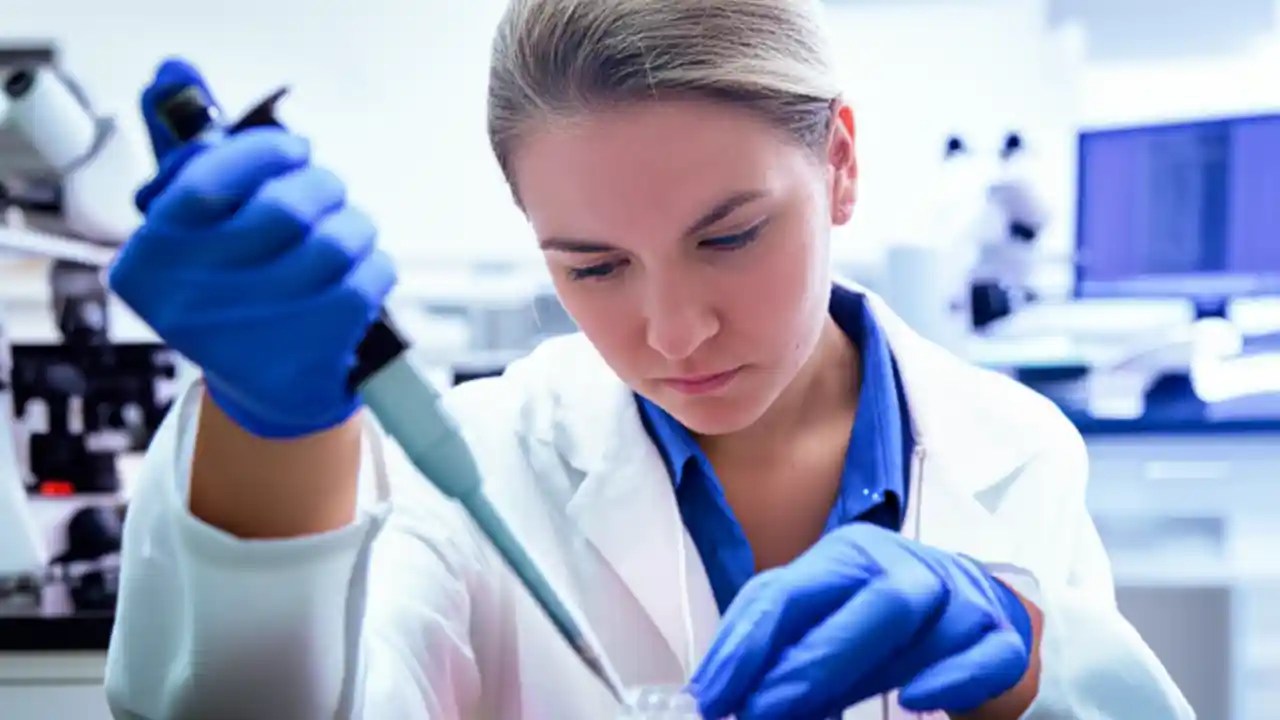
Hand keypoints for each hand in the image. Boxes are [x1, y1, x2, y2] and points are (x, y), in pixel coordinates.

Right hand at [109, 58, 395, 437]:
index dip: (263, 154)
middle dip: (322, 188)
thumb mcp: (201, 234)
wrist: (266, 394)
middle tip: (327, 194)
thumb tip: (175, 72)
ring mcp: (255, 335)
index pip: (208, 181)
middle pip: (286, 209)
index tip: (294, 151)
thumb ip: (194, 156)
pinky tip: (360, 275)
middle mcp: (196, 300)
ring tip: (346, 235)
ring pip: (338, 241)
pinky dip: (375, 267)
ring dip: (355, 226)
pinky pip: (369, 280)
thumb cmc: (236, 294)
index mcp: (154, 260)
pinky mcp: (311, 360)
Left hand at [689, 523, 1033, 719]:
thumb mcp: (820, 614)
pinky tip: (915, 701)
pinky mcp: (998, 639)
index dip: (748, 644)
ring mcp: (958, 600)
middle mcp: (904, 567)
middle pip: (861, 604)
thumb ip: (773, 642)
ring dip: (859, 676)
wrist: (976, 610)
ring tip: (812, 716)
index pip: (792, 590)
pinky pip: (982, 657)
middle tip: (758, 712)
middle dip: (805, 665)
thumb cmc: (879, 617)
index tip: (713, 695)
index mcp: (848, 556)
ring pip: (914, 628)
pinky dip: (949, 680)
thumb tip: (717, 690)